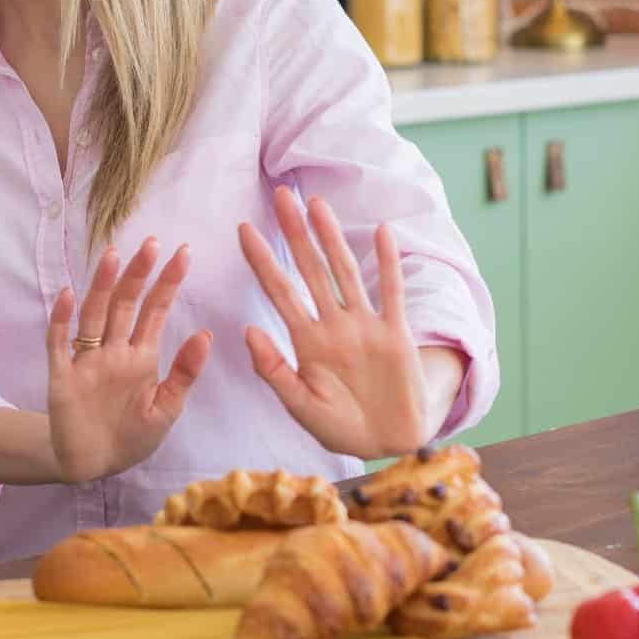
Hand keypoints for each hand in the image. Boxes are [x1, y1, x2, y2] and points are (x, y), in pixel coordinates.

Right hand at [45, 237, 211, 484]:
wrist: (93, 465)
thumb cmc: (131, 436)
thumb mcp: (166, 409)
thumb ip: (184, 373)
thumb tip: (205, 333)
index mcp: (141, 356)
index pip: (155, 310)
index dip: (168, 282)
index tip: (183, 252)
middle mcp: (114, 350)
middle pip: (126, 304)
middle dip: (138, 274)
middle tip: (152, 243)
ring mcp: (87, 360)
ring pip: (94, 315)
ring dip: (102, 286)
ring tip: (112, 255)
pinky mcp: (62, 376)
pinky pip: (59, 344)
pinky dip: (61, 320)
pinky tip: (67, 295)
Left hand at [238, 188, 427, 459]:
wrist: (387, 443)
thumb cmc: (340, 427)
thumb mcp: (299, 406)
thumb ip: (273, 371)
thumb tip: (247, 330)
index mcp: (307, 342)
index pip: (279, 291)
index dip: (262, 260)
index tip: (243, 229)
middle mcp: (334, 326)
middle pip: (310, 270)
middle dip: (295, 234)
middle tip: (281, 195)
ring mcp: (365, 326)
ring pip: (346, 273)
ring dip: (333, 238)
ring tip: (318, 204)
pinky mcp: (395, 335)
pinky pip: (392, 293)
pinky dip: (389, 264)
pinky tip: (385, 232)